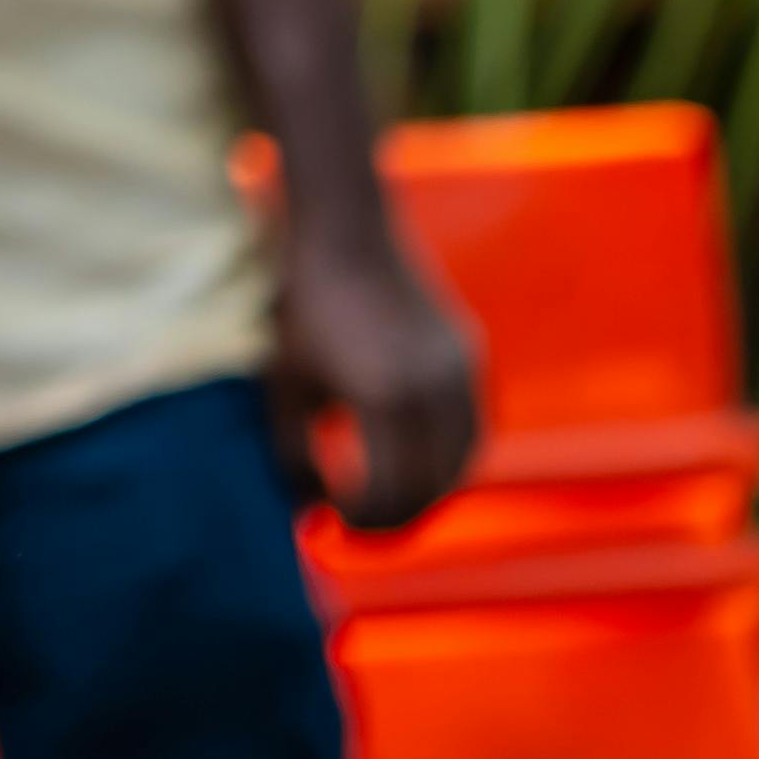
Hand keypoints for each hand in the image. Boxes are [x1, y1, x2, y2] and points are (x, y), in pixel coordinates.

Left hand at [272, 187, 481, 533]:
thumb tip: (308, 515)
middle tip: (361, 526)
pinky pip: (472, 429)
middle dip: (397, 517)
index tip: (335, 522)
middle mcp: (434, 390)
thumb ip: (294, 456)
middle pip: (430, 489)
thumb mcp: (286, 388)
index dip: (363, 522)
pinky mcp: (470, 357)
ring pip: (460, 464)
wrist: (346, 233)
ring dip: (428, 491)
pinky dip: (449, 457)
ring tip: (387, 498)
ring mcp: (460, 372)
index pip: (390, 495)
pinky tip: (414, 460)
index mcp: (386, 399)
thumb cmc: (305, 311)